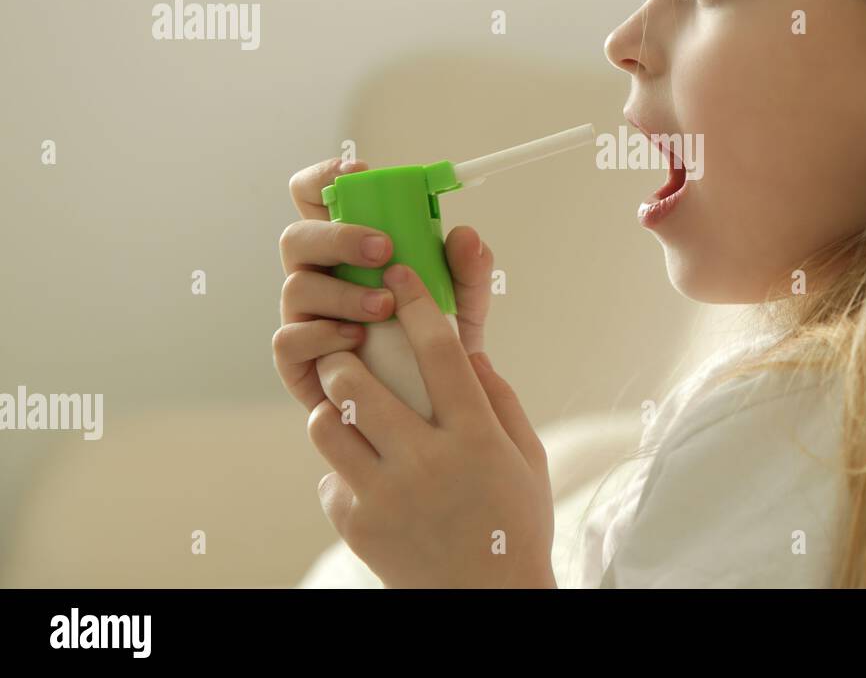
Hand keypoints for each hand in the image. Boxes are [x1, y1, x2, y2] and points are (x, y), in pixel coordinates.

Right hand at [273, 157, 495, 409]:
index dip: (326, 177)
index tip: (359, 173)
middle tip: (385, 248)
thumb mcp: (465, 303)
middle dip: (338, 236)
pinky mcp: (299, 364)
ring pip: (295, 287)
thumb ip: (469, 268)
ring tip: (386, 307)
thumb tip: (465, 236)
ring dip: (342, 292)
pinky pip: (289, 342)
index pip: (315, 198)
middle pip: (297, 236)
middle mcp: (319, 277)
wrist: (435, 409)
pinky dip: (324, 337)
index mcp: (348, 249)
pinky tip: (359, 341)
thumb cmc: (439, 341)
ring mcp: (304, 319)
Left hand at [309, 263, 555, 587]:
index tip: (399, 275)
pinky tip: (370, 481)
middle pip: (359, 383)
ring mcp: (385, 497)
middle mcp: (426, 462)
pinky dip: (344, 472)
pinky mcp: (358, 527)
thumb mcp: (527, 456)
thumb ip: (498, 400)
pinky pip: (331, 478)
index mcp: (475, 436)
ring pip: (327, 426)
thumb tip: (467, 354)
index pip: (439, 351)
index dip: (415, 303)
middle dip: (345, 357)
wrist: (488, 602)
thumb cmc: (515, 522)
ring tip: (349, 414)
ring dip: (334, 410)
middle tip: (349, 355)